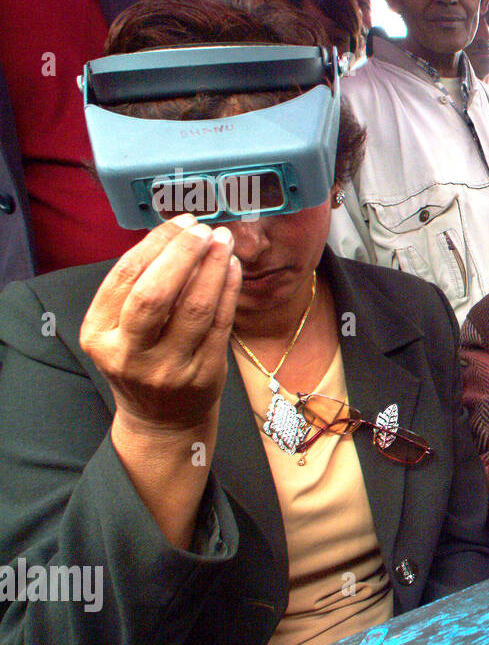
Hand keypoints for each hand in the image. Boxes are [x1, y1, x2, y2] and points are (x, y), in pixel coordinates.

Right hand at [81, 214, 240, 434]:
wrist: (162, 420)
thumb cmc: (142, 362)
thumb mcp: (119, 332)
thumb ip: (135, 291)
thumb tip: (172, 236)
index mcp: (100, 335)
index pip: (125, 278)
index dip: (154, 245)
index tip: (179, 224)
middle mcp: (130, 354)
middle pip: (155, 294)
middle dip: (182, 254)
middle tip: (202, 229)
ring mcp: (169, 367)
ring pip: (194, 308)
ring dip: (212, 267)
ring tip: (223, 241)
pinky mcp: (204, 373)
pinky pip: (220, 324)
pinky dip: (227, 290)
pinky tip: (231, 267)